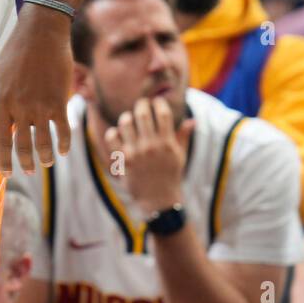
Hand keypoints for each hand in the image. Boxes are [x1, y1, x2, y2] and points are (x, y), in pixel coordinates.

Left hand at [0, 12, 72, 174]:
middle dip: (26, 163)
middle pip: (22, 146)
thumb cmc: (15, 52)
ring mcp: (40, 105)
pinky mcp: (59, 100)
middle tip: (29, 171)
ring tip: (46, 162)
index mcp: (2, 102)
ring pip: (44, 142)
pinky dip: (63, 144)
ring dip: (45, 157)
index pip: (1, 141)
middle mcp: (20, 108)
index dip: (3, 161)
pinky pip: (63, 130)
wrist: (41, 33)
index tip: (5, 174)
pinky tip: (62, 150)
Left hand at [103, 96, 194, 214]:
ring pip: (126, 122)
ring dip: (127, 117)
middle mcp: (151, 146)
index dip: (159, 103)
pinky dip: (113, 132)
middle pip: (143, 114)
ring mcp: (135, 153)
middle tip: (141, 105)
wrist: (158, 200)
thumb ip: (183, 136)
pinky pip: (112, 137)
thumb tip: (192, 120)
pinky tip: (118, 134)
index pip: (163, 113)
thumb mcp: (180, 156)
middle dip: (141, 104)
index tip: (156, 102)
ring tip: (129, 119)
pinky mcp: (122, 161)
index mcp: (167, 143)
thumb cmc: (170, 175)